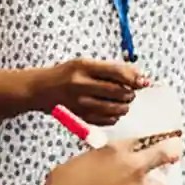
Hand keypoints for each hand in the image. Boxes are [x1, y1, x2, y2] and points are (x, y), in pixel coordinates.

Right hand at [30, 58, 148, 125]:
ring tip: (123, 103)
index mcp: (84, 67)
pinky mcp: (78, 117)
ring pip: (112, 108)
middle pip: (116, 92)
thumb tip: (138, 76)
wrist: (40, 89)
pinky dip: (113, 116)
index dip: (134, 78)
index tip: (144, 82)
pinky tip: (112, 111)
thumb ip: (110, 69)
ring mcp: (79, 103)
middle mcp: (81, 84)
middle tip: (131, 94)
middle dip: (129, 94)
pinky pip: (104, 120)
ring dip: (123, 106)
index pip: (116, 72)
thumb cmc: (66, 74)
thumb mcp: (85, 64)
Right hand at [44, 138, 182, 184]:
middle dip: (153, 181)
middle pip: (162, 178)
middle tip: (142, 184)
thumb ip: (104, 156)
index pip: (156, 145)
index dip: (168, 147)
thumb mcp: (83, 160)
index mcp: (121, 154)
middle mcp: (135, 174)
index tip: (175, 148)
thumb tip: (111, 158)